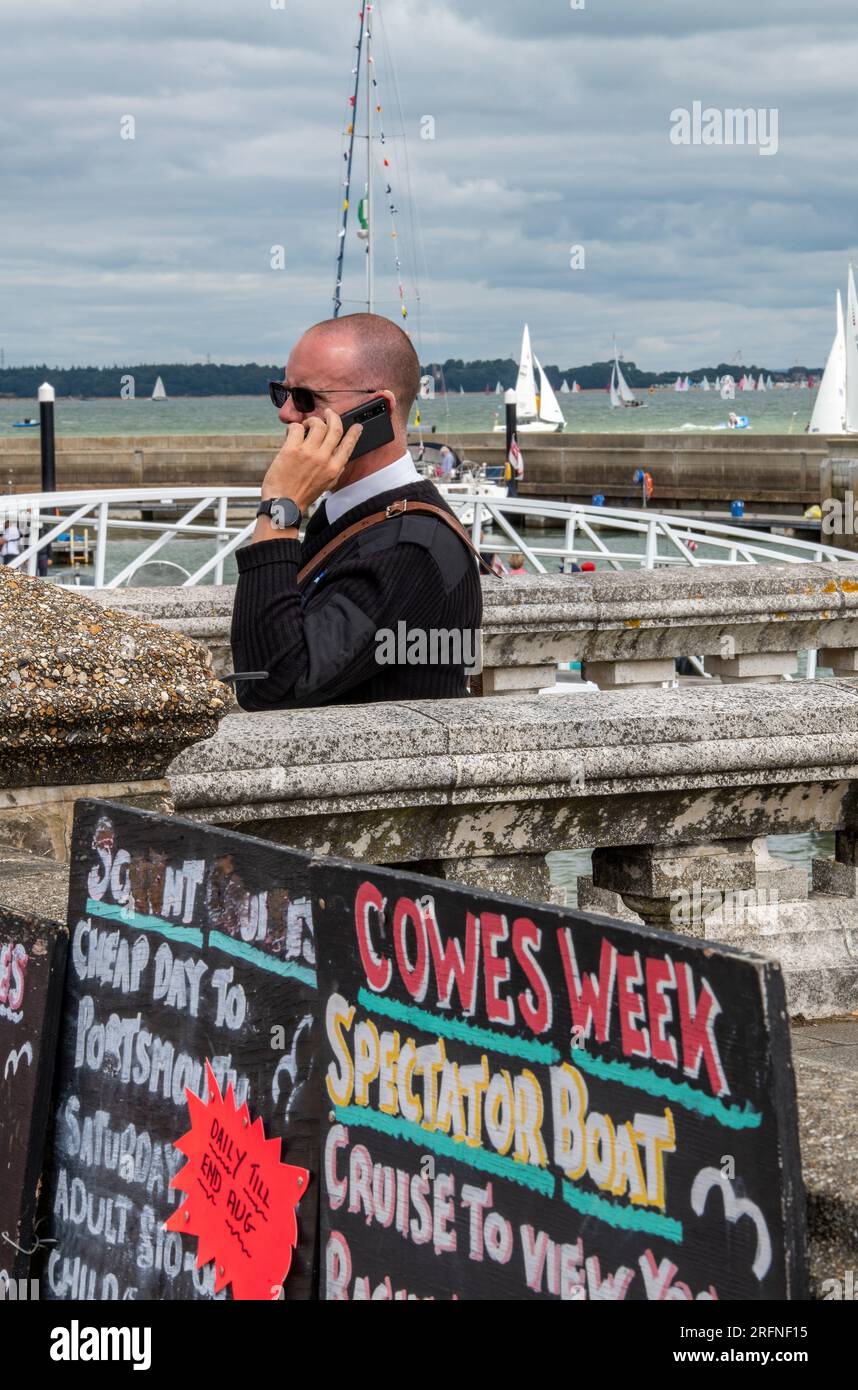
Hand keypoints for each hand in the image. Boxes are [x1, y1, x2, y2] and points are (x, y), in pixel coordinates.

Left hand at [254, 410, 362, 540]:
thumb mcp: (327, 484)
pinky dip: (295, 426)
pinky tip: (292, 432)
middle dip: (333, 416)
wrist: (284, 503)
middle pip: (335, 428)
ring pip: (317, 424)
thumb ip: (335, 469)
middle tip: (328, 413)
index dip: (354, 433)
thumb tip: (341, 455)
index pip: (349, 445)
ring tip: (307, 425)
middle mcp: (323, 459)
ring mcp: (308, 453)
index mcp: (334, 468)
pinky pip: (297, 427)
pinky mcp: (292, 449)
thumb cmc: (302, 494)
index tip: (357, 426)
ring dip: (312, 421)